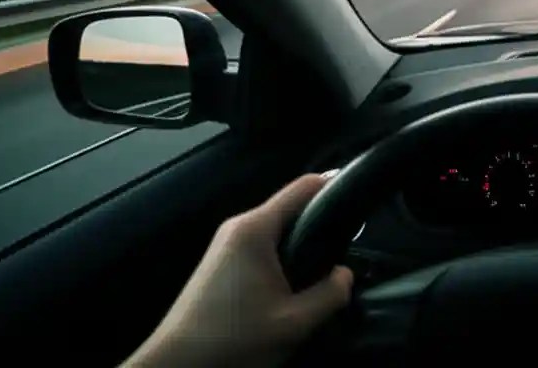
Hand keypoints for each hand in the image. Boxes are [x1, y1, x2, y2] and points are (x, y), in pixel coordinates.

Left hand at [123, 174, 353, 367]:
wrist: (177, 365)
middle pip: (292, 208)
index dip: (337, 186)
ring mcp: (227, 244)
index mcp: (256, 229)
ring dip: (303, 247)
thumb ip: (331, 294)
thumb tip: (345, 275)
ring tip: (322, 274)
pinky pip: (264, 247)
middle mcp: (239, 227)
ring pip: (278, 231)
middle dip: (321, 226)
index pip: (305, 186)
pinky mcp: (222, 263)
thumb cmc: (234, 340)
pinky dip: (284, 259)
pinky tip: (294, 286)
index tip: (361, 205)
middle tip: (345, 253)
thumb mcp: (295, 322)